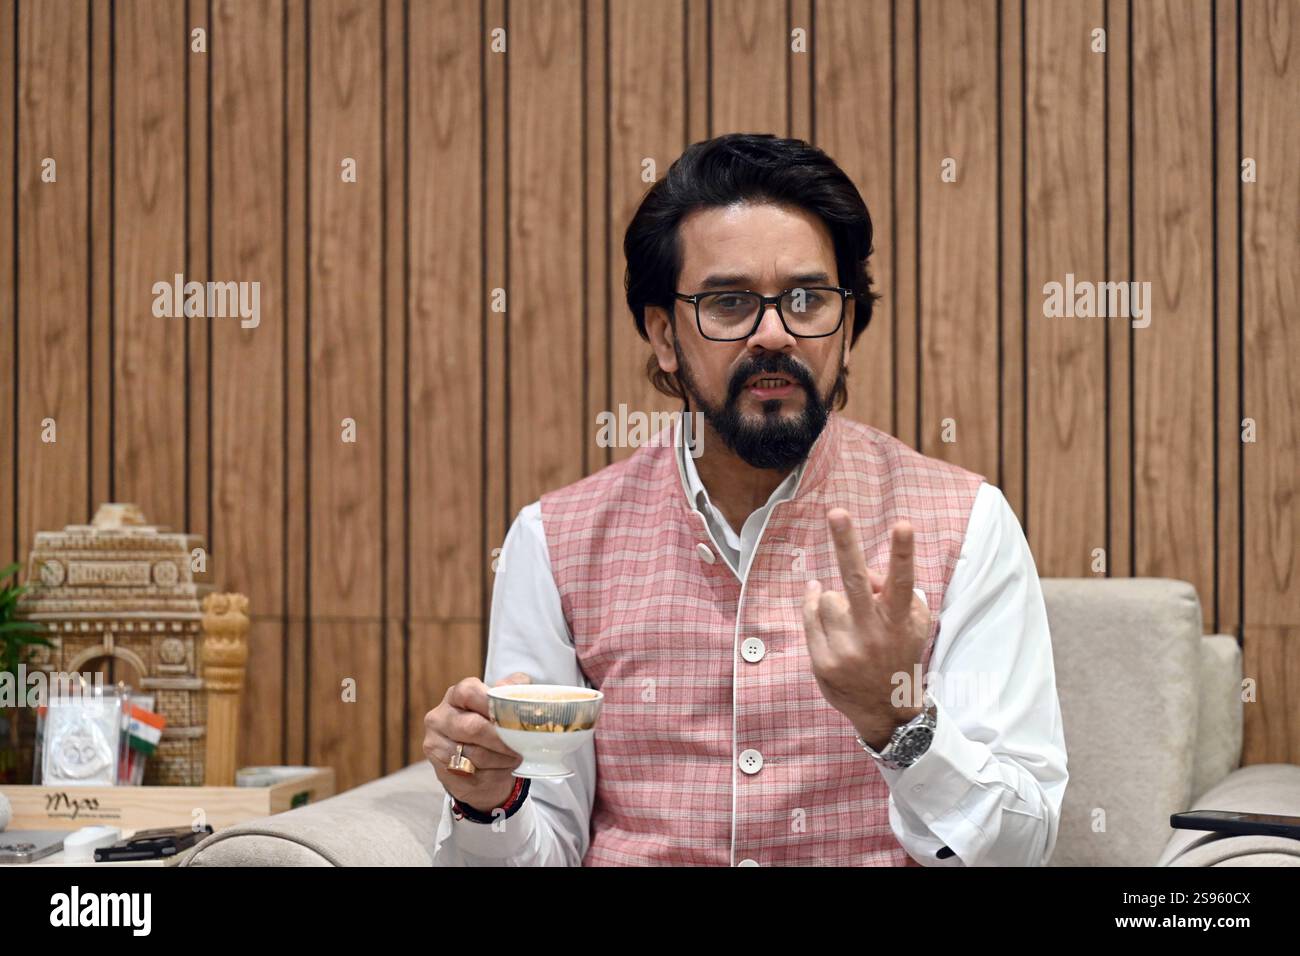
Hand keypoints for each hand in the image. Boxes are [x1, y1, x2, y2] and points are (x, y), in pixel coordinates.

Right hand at [424, 672, 531, 811]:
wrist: (475, 763)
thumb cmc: (490, 726)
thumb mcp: (501, 703)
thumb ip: (510, 689)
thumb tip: (508, 689)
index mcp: (455, 695)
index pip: (469, 692)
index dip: (492, 704)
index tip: (512, 716)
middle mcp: (440, 717)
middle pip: (473, 727)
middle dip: (502, 738)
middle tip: (521, 744)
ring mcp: (437, 744)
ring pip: (475, 754)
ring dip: (501, 758)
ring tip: (515, 757)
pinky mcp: (442, 769)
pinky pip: (473, 773)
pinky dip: (494, 773)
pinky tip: (502, 768)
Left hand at [801, 509, 930, 749]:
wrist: (886, 709)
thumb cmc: (899, 651)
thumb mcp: (912, 622)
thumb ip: (895, 591)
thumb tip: (863, 571)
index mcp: (900, 621)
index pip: (903, 580)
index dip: (902, 552)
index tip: (903, 524)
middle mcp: (873, 633)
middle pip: (855, 581)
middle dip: (846, 544)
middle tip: (836, 512)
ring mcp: (846, 649)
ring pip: (827, 597)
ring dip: (835, 601)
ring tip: (850, 623)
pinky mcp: (823, 662)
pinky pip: (810, 615)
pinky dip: (814, 605)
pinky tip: (824, 608)